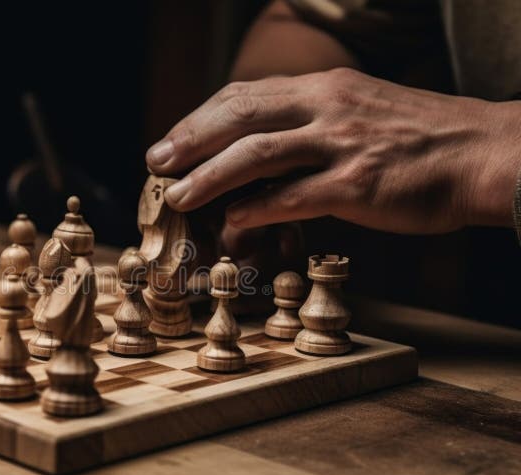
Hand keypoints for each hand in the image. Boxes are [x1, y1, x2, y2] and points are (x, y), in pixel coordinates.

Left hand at [146, 68, 520, 233]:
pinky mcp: (358, 184)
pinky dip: (256, 208)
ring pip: (257, 154)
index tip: (174, 139)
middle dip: (191, 140)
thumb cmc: (419, 140)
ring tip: (178, 196)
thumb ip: (308, 128)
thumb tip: (258, 163)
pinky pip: (293, 196)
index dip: (201, 117)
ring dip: (210, 176)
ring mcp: (342, 144)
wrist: (484, 153)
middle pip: (240, 116)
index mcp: (324, 88)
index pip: (246, 94)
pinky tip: (231, 220)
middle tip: (157, 163)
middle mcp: (327, 108)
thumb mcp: (359, 113)